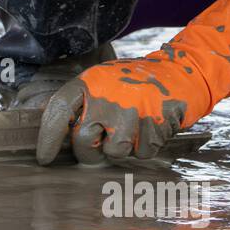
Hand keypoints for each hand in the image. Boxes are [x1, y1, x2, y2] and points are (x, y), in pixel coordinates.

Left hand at [36, 0, 229, 165]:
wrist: (185, 72)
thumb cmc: (135, 83)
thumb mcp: (102, 82)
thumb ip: (79, 104)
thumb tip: (51, 133)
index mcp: (89, 83)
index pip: (58, 112)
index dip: (48, 138)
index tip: (44, 158)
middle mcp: (106, 97)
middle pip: (82, 142)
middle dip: (88, 152)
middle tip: (98, 145)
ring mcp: (131, 112)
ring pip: (112, 153)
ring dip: (119, 150)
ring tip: (130, 130)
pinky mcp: (154, 126)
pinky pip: (139, 154)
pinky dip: (143, 148)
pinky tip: (148, 129)